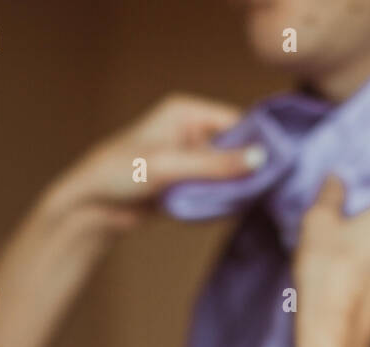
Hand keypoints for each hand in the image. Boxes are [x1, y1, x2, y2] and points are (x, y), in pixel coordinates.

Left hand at [47, 94, 262, 230]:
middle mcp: (189, 131)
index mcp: (186, 112)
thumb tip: (261, 159)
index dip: (258, 143)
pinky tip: (229, 210)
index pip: (236, 122)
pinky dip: (221, 200)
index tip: (279, 166)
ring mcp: (188, 158)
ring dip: (234, 188)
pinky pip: (214, 189)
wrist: (90, 208)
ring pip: (226, 172)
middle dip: (247, 169)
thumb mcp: (170, 166)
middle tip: (267, 190)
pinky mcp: (184, 183)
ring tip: (249, 202)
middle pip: (235, 148)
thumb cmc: (118, 174)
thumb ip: (216, 165)